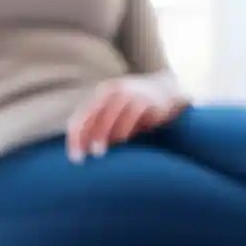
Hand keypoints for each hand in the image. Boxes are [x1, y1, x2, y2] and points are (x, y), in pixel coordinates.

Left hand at [67, 74, 187, 161]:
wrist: (171, 88)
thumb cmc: (140, 106)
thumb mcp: (119, 110)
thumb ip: (103, 123)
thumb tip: (86, 149)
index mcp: (103, 94)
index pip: (82, 117)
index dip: (75, 138)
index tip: (75, 158)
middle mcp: (115, 91)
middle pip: (93, 115)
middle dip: (85, 136)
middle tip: (82, 157)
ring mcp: (132, 94)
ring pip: (111, 114)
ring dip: (102, 134)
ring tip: (98, 152)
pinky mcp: (148, 101)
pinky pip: (132, 116)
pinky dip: (124, 130)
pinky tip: (121, 141)